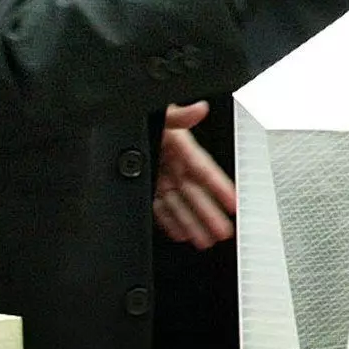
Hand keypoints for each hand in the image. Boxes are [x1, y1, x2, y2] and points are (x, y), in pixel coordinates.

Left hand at [153, 102, 237, 248]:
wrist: (115, 121)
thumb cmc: (142, 116)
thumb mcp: (160, 112)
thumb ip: (178, 114)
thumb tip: (199, 109)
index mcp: (180, 146)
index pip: (204, 170)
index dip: (219, 187)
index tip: (233, 202)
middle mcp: (173, 164)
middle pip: (194, 194)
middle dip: (208, 214)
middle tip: (222, 231)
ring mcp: (160, 176)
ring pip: (178, 205)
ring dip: (191, 223)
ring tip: (204, 240)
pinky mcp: (146, 185)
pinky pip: (160, 207)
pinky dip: (170, 221)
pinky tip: (179, 232)